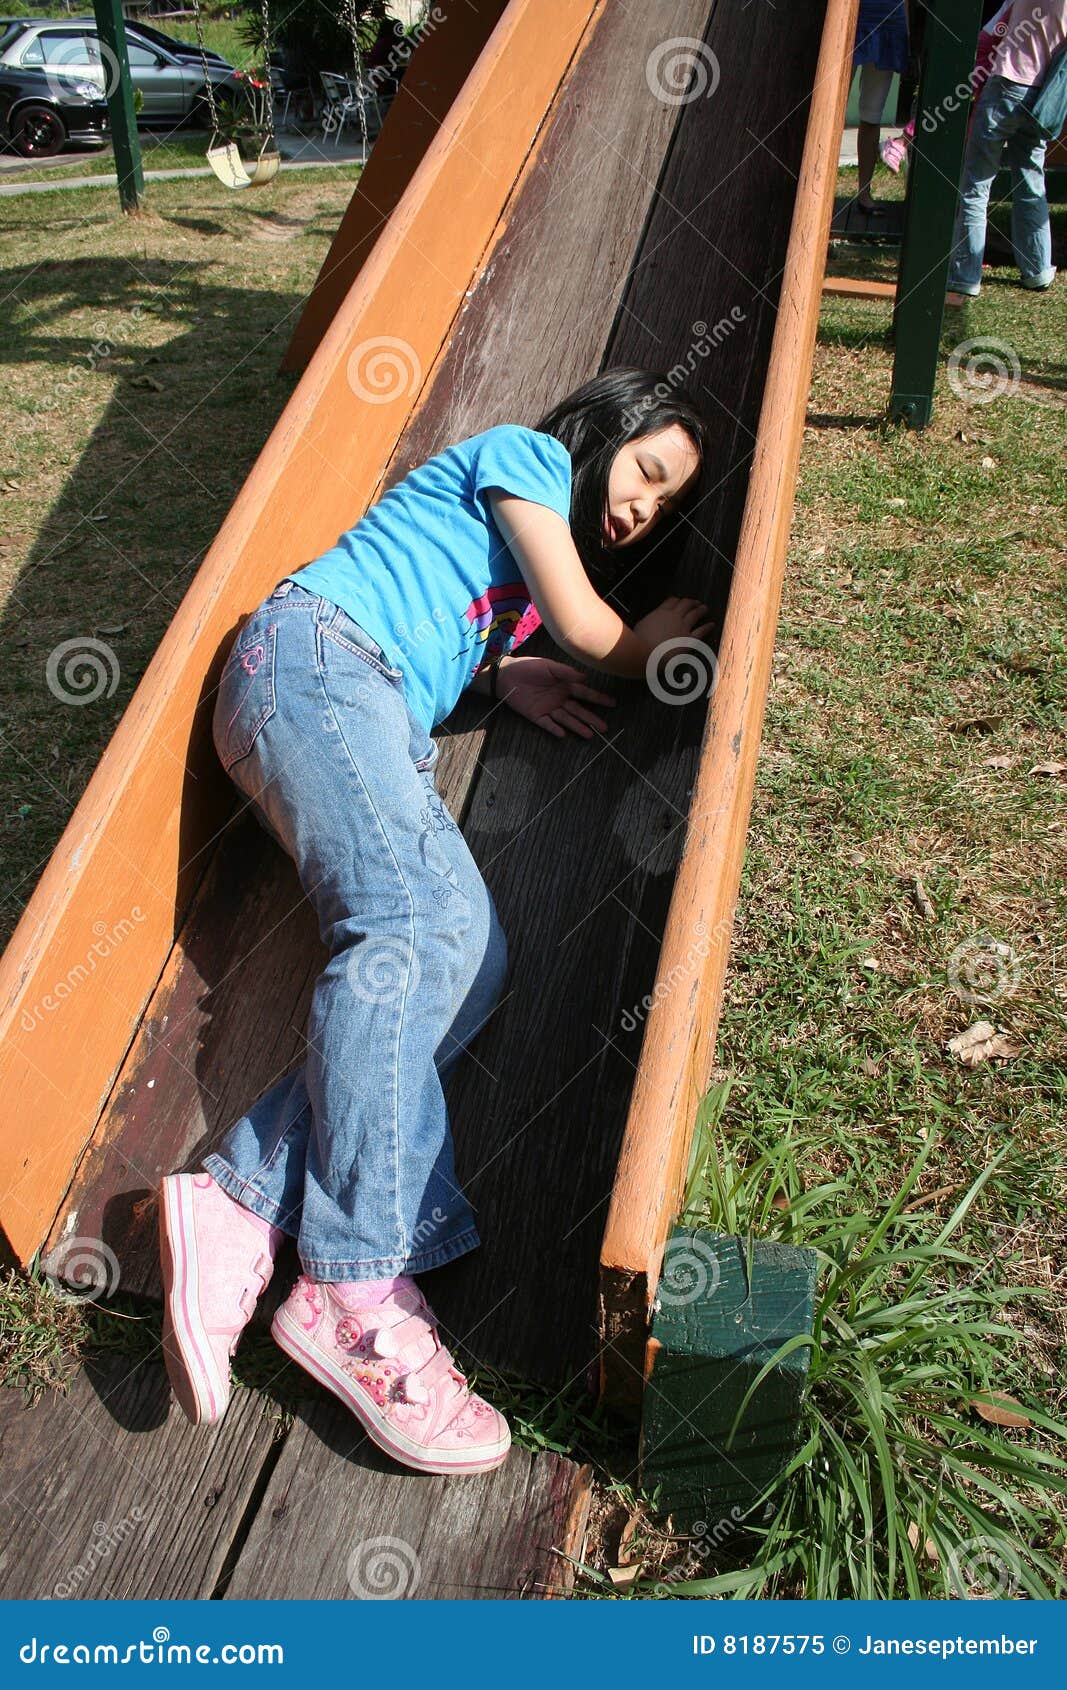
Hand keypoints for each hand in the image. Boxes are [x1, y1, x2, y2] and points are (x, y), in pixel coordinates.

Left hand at [496, 656, 615, 739]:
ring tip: (590, 735)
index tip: (612, 703)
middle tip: (605, 728)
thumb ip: (566, 672)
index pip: (585, 694)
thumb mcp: (549, 666)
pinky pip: (547, 724)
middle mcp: (559, 698)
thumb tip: (584, 677)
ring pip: (566, 719)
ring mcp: (548, 708)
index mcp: (565, 685)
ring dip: (577, 727)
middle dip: (591, 719)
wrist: (506, 674)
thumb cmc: (528, 667)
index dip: (598, 698)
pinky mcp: (536, 715)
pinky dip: (554, 729)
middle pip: (578, 710)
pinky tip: (563, 734)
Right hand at [632, 596, 713, 654]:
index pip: (671, 601)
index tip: (679, 601)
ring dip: (701, 609)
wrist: (646, 654)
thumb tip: (649, 621)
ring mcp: (682, 627)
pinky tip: (711, 624)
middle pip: (685, 604)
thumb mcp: (640, 626)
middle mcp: (673, 616)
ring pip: (695, 613)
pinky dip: (707, 626)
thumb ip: (648, 621)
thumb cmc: (639, 642)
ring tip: (704, 608)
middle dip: (691, 602)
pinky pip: (701, 631)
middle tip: (695, 602)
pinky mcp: (688, 639)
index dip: (677, 600)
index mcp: (660, 612)